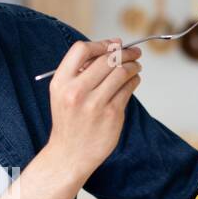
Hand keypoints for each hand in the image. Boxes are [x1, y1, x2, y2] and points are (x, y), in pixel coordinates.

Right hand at [46, 39, 142, 175]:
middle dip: (125, 52)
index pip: (82, 50)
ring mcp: (95, 104)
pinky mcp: (112, 114)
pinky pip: (128, 89)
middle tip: (134, 52)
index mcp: (61, 83)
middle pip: (107, 59)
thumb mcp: (62, 93)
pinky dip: (134, 81)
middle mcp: (76, 91)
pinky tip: (134, 81)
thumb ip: (79, 72)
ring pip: (122, 72)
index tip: (113, 44)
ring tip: (136, 66)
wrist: (70, 154)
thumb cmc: (69, 121)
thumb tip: (109, 48)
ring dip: (133, 65)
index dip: (101, 44)